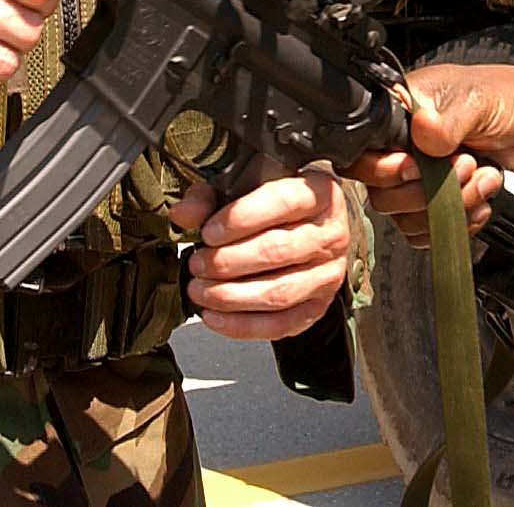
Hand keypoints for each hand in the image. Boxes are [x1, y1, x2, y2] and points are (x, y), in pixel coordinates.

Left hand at [169, 165, 353, 341]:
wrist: (310, 230)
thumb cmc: (275, 206)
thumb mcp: (245, 188)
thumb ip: (211, 196)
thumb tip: (182, 215)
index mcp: (317, 193)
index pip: (282, 202)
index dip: (241, 218)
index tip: (208, 232)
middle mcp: (330, 234)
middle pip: (277, 251)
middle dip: (227, 262)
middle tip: (197, 264)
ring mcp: (328, 274)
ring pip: (278, 292)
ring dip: (230, 296)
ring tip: (199, 290)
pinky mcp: (318, 307)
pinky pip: (280, 324)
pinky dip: (242, 325)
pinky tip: (214, 316)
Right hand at [346, 63, 513, 248]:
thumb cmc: (504, 99)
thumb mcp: (477, 100)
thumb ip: (448, 119)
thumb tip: (423, 133)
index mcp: (398, 114)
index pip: (362, 154)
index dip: (386, 169)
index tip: (419, 166)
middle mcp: (401, 149)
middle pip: (382, 195)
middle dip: (430, 189)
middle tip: (465, 164)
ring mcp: (418, 180)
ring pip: (408, 219)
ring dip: (453, 206)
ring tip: (483, 177)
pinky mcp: (437, 204)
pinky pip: (430, 233)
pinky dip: (461, 223)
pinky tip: (482, 198)